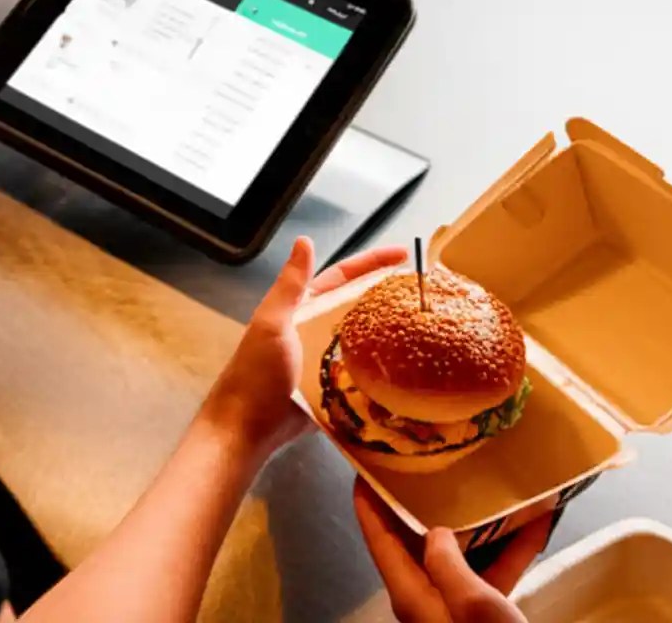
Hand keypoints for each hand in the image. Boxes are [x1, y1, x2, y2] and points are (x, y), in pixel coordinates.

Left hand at [200, 237, 406, 454]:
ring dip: (389, 335)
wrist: (246, 430)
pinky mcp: (332, 390)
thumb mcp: (272, 324)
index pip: (342, 277)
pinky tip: (405, 371)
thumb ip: (290, 285)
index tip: (402, 254)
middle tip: (423, 293)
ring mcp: (325, 361)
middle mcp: (315, 331)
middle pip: (357, 307)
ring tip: (424, 329)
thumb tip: (304, 241)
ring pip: (364, 341)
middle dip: (387, 297)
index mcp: (301, 310)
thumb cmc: (255, 376)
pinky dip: (381, 371)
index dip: (371, 263)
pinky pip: (362, 375)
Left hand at [354, 479, 549, 622]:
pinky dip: (511, 549)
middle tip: (429, 461)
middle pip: (416, 541)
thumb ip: (446, 563)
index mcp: (411, 595)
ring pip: (459, 553)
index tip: (365, 465)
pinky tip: (536, 523)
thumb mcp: (471, 603)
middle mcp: (427, 599)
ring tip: (488, 482)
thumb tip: (434, 532)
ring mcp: (455, 607)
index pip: (379, 539)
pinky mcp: (483, 615)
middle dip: (422, 501)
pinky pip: (491, 573)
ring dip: (477, 521)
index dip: (368, 501)